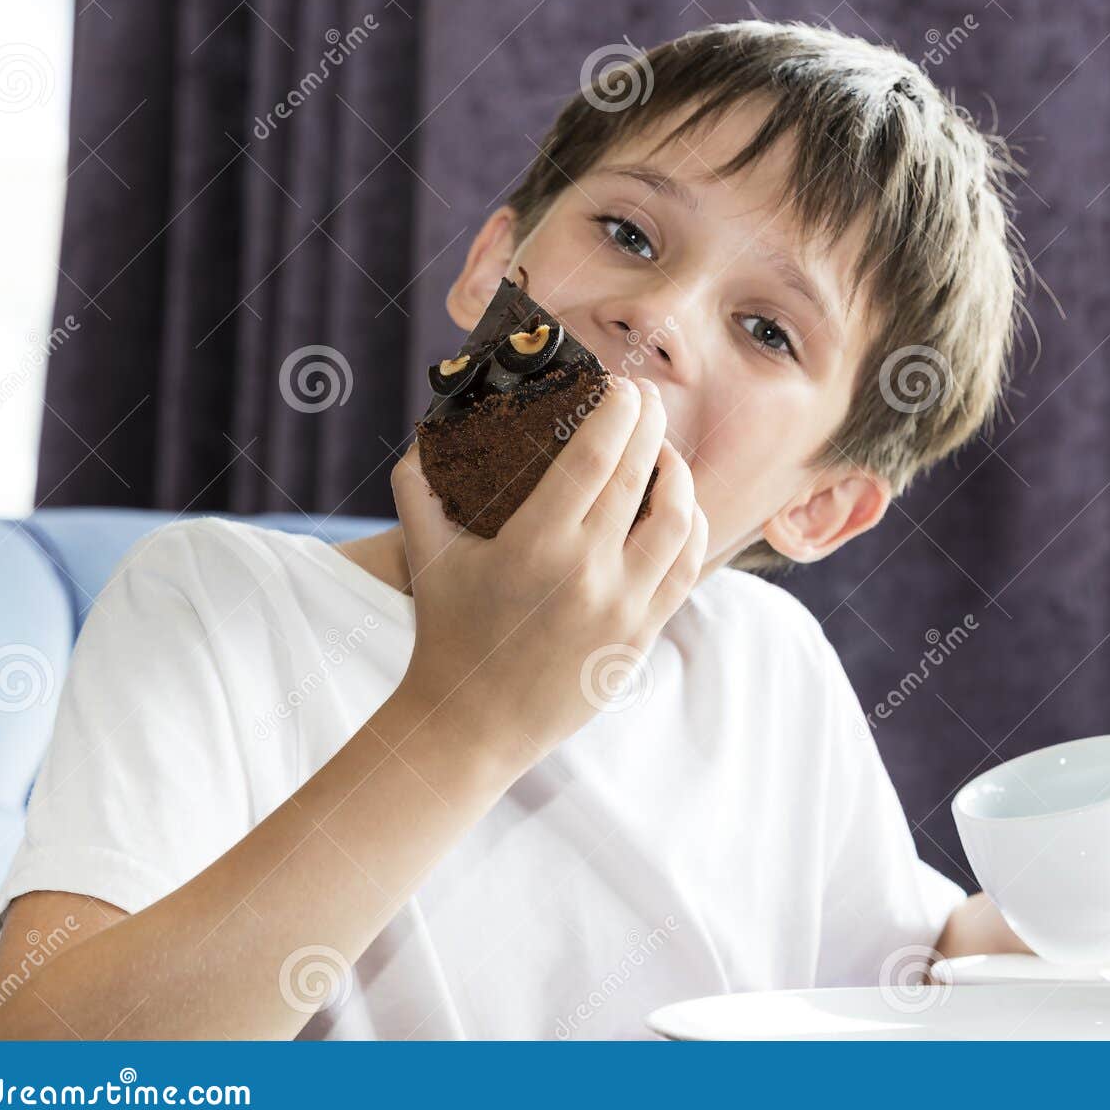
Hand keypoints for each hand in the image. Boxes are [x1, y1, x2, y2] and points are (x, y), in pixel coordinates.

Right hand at [390, 375, 706, 761]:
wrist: (473, 724)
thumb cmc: (447, 633)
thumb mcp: (427, 553)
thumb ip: (419, 484)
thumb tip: (427, 428)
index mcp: (536, 545)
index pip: (595, 456)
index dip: (617, 411)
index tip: (620, 385)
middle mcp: (587, 572)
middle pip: (639, 476)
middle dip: (648, 423)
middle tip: (642, 397)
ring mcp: (623, 606)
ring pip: (679, 520)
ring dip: (678, 473)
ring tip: (663, 449)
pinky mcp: (642, 633)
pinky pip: (686, 568)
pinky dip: (690, 527)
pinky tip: (678, 505)